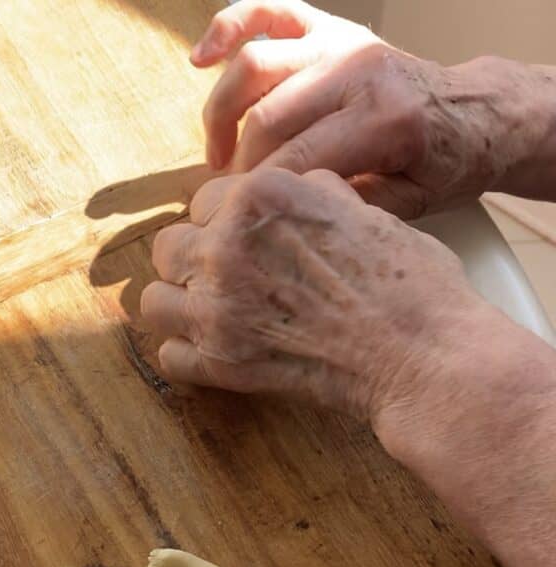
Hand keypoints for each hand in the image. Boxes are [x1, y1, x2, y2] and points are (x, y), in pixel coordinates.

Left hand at [141, 167, 481, 420]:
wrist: (422, 354)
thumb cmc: (407, 282)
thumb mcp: (363, 210)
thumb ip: (311, 194)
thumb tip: (295, 191)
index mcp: (260, 198)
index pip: (202, 201)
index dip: (222, 221)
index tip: (237, 240)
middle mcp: (227, 248)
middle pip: (169, 248)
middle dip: (193, 260)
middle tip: (222, 277)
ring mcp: (218, 310)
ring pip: (155, 302)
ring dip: (179, 306)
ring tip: (208, 314)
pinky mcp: (222, 364)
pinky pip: (171, 357)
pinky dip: (189, 357)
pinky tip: (214, 353)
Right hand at [192, 1, 552, 216]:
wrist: (474, 112)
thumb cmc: (443, 162)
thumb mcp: (408, 203)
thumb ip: (348, 204)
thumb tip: (288, 204)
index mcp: (385, 119)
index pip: (297, 158)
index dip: (258, 190)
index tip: (238, 214)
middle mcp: (359, 70)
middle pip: (268, 115)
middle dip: (239, 161)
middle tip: (231, 194)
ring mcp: (342, 42)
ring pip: (255, 64)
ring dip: (222, 112)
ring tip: (218, 152)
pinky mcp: (331, 27)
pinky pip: (270, 12)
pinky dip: (229, 27)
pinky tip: (202, 56)